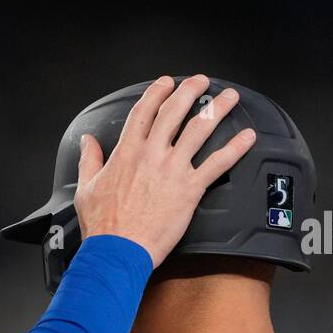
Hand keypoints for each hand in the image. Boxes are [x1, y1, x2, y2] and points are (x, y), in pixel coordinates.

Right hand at [74, 75, 255, 267]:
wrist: (118, 251)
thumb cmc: (103, 226)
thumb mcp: (86, 188)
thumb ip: (88, 160)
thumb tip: (86, 141)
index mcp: (127, 153)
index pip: (144, 112)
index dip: (157, 93)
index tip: (165, 83)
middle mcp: (152, 155)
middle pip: (174, 112)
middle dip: (189, 90)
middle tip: (200, 81)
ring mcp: (172, 170)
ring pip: (199, 130)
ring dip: (216, 109)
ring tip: (229, 98)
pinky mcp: (189, 189)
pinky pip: (217, 163)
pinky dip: (235, 148)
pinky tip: (247, 138)